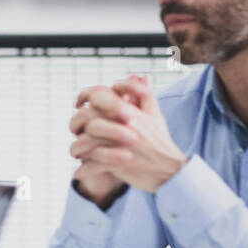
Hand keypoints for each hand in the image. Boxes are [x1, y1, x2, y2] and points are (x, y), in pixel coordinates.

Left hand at [71, 75, 184, 194]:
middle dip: (76, 123)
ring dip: (77, 147)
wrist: (171, 171)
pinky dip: (83, 170)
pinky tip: (79, 172)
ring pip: (84, 141)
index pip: (99, 95)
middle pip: (86, 116)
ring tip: (78, 152)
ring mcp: (118, 146)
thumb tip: (142, 75)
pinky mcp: (117, 165)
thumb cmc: (161, 142)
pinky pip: (91, 165)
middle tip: (76, 129)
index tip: (79, 102)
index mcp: (129, 112)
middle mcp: (122, 126)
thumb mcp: (155, 115)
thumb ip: (145, 94)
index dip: (85, 95)